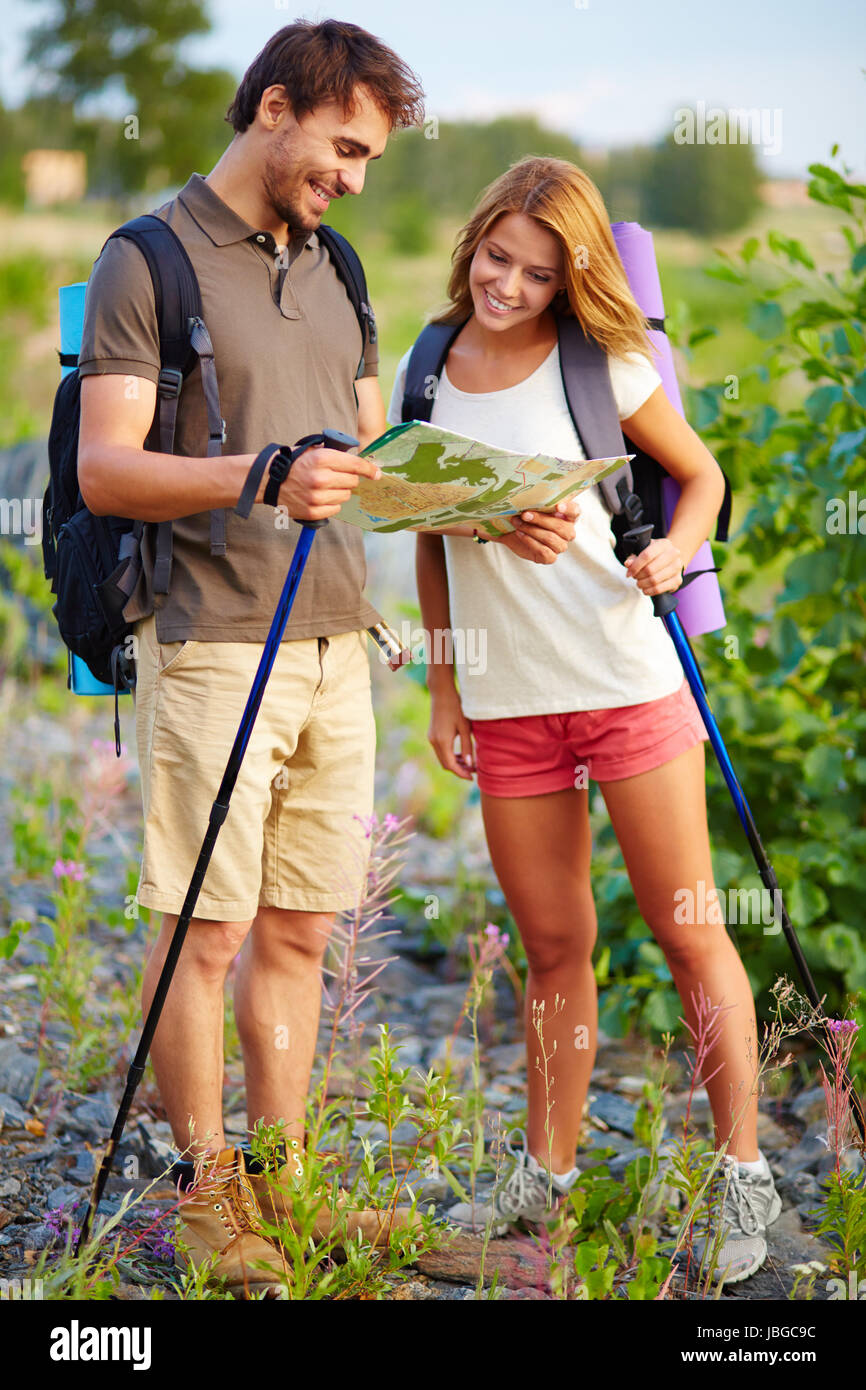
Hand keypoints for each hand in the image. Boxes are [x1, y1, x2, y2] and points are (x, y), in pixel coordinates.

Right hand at [259, 445, 380, 520]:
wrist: (267, 480)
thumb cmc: (291, 463)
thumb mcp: (312, 450)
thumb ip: (334, 454)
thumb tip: (359, 462)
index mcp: (322, 458)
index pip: (356, 465)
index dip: (369, 469)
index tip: (376, 473)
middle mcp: (321, 478)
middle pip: (352, 481)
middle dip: (349, 479)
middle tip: (338, 477)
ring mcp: (317, 497)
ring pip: (345, 496)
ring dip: (340, 491)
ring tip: (326, 487)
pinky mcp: (313, 511)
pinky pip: (335, 509)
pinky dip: (332, 504)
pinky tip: (322, 497)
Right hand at [428, 687, 474, 778]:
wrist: (442, 693)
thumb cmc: (456, 708)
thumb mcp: (465, 727)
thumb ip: (467, 746)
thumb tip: (469, 764)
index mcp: (442, 741)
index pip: (451, 765)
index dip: (461, 773)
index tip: (472, 777)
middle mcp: (434, 742)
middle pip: (445, 764)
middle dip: (459, 770)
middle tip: (473, 771)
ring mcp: (431, 738)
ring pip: (442, 758)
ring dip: (454, 763)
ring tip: (469, 763)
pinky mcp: (432, 734)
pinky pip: (440, 751)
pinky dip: (450, 755)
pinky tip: (460, 754)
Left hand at [495, 500, 578, 564]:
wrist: (513, 532)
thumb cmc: (527, 516)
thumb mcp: (532, 507)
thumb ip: (538, 502)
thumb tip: (531, 495)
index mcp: (568, 516)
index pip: (575, 511)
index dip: (568, 509)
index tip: (557, 506)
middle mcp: (568, 531)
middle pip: (560, 526)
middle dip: (540, 519)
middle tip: (524, 514)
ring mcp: (560, 546)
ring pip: (550, 539)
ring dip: (531, 530)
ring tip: (517, 523)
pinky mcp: (550, 557)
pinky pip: (544, 551)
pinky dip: (530, 541)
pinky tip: (520, 533)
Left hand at [624, 537, 683, 595]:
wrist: (671, 560)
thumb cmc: (655, 555)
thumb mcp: (644, 551)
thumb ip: (634, 557)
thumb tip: (628, 564)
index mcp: (664, 544)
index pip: (647, 555)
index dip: (635, 566)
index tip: (629, 573)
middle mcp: (673, 554)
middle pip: (650, 569)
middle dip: (638, 576)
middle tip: (635, 577)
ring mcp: (677, 567)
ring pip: (654, 580)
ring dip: (643, 584)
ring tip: (639, 583)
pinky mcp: (678, 580)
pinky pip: (660, 589)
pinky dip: (649, 591)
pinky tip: (645, 589)